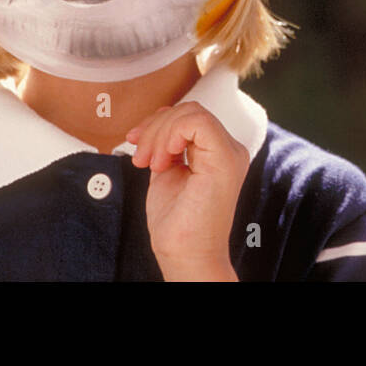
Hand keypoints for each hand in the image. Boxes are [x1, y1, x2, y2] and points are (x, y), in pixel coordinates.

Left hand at [126, 101, 249, 280]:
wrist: (185, 255)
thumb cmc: (178, 224)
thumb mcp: (168, 172)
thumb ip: (168, 146)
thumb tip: (156, 121)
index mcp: (217, 152)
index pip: (189, 116)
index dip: (157, 123)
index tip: (136, 143)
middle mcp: (229, 149)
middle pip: (188, 110)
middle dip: (154, 128)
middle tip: (141, 158)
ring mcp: (230, 153)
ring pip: (190, 113)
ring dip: (159, 134)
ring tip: (151, 163)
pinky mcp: (225, 159)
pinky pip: (197, 122)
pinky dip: (171, 134)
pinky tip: (164, 160)